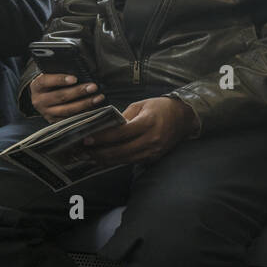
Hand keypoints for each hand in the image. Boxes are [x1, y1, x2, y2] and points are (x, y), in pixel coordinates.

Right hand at [30, 72, 104, 123]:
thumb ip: (60, 73)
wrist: (41, 98)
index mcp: (37, 86)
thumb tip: (80, 70)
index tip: (75, 78)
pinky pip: (70, 119)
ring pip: (67, 110)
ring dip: (85, 104)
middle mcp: (39, 101)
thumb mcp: (50, 76)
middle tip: (93, 87)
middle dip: (79, 92)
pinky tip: (94, 108)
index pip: (46, 81)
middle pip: (60, 96)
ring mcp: (46, 113)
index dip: (60, 79)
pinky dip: (83, 113)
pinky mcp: (54, 121)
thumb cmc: (50, 83)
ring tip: (98, 97)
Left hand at [81, 96, 196, 165]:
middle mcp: (151, 139)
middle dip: (99, 153)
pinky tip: (104, 159)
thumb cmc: (161, 107)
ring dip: (105, 160)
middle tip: (83, 152)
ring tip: (89, 157)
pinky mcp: (153, 158)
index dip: (102, 138)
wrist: (184, 118)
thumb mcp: (142, 105)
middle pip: (120, 151)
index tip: (87, 139)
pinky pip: (131, 161)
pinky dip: (116, 161)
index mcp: (148, 122)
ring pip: (124, 160)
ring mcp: (153, 151)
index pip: (121, 133)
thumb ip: (124, 116)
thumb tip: (106, 126)